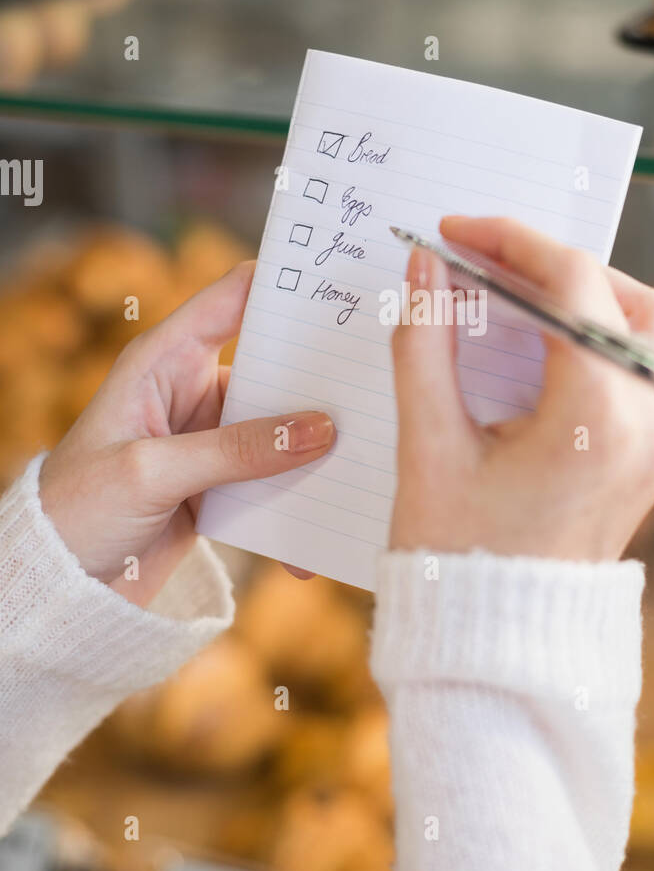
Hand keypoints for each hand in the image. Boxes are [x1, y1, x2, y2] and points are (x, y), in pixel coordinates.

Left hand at [40, 262, 334, 604]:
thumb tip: (322, 430)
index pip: (233, 299)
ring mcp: (210, 440)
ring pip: (283, 430)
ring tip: (367, 464)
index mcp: (164, 360)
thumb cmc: (77, 510)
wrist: (55, 586)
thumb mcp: (153, 472)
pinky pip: (275, 484)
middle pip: (273, 367)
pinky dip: (297, 508)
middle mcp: (191, 391)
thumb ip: (237, 450)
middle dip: (321, 381)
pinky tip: (318, 541)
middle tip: (379, 384)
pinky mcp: (221, 486)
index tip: (343, 284)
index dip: (284, 285)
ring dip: (317, 452)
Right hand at [389, 217, 653, 562]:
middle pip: (629, 297)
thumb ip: (425, 345)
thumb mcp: (428, 446)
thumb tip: (425, 268)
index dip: (511, 242)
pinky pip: (640, 373)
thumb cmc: (454, 560)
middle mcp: (645, 426)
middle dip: (557, 265)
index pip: (573, 284)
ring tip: (515, 296)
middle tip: (486, 260)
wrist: (497, 651)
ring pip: (649, 332)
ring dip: (588, 299)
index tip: (456, 234)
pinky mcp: (648, 463)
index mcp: (594, 417)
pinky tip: (536, 346)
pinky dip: (597, 341)